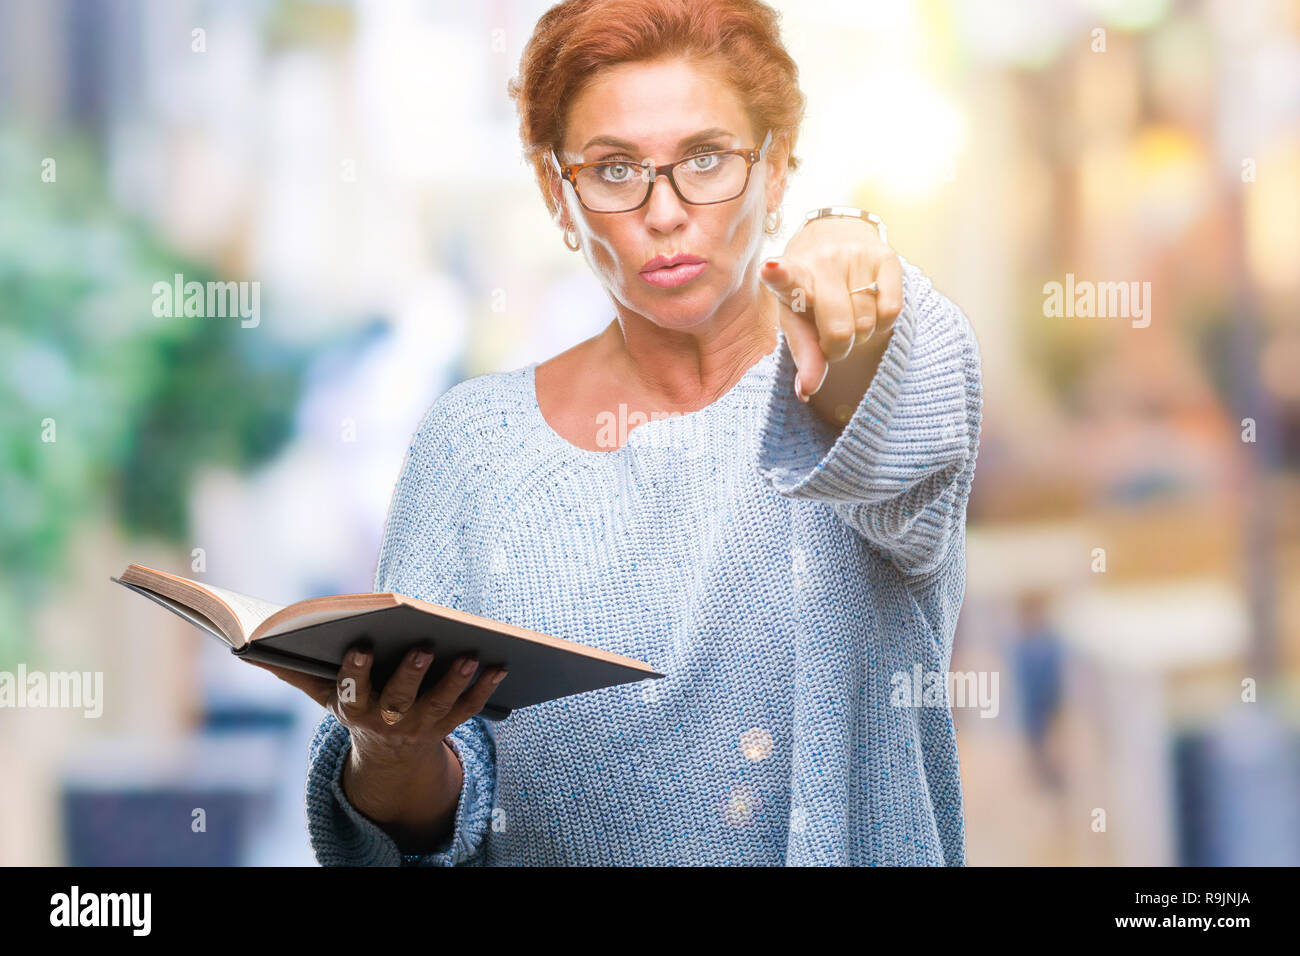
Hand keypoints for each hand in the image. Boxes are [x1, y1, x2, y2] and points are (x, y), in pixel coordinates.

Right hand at [243, 644, 505, 763]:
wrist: (390, 755)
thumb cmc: (356, 704)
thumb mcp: (324, 693)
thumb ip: (294, 670)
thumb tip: (247, 644)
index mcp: (353, 709)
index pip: (352, 690)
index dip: (356, 670)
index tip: (360, 645)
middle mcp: (387, 721)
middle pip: (399, 700)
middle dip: (410, 675)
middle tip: (422, 646)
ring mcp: (420, 726)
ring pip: (439, 705)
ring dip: (455, 681)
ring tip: (471, 654)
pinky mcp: (448, 725)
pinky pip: (469, 709)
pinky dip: (485, 688)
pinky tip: (500, 664)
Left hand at [760, 215, 902, 402]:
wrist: (837, 237)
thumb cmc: (812, 292)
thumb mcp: (799, 321)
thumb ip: (805, 355)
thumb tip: (806, 392)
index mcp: (792, 278)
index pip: (785, 279)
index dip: (778, 276)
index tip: (770, 269)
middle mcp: (823, 261)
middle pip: (840, 330)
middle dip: (838, 347)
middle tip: (832, 336)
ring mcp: (855, 256)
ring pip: (867, 324)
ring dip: (860, 334)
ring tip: (850, 316)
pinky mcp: (886, 257)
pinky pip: (891, 312)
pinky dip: (883, 323)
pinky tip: (871, 309)